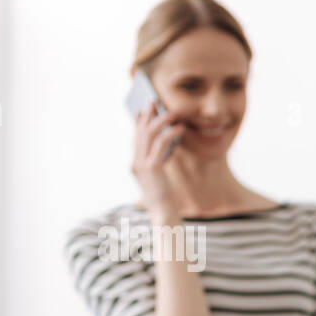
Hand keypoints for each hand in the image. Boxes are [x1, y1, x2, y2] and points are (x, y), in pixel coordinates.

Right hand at [131, 100, 187, 219]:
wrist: (163, 214)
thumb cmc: (165, 197)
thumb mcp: (159, 175)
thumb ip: (158, 159)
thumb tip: (168, 141)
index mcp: (135, 164)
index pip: (135, 137)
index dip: (140, 120)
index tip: (146, 108)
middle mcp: (135, 162)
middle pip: (140, 131)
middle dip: (149, 114)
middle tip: (156, 101)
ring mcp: (141, 164)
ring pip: (150, 134)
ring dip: (162, 120)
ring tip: (174, 113)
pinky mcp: (152, 168)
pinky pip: (162, 144)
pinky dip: (171, 133)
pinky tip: (180, 128)